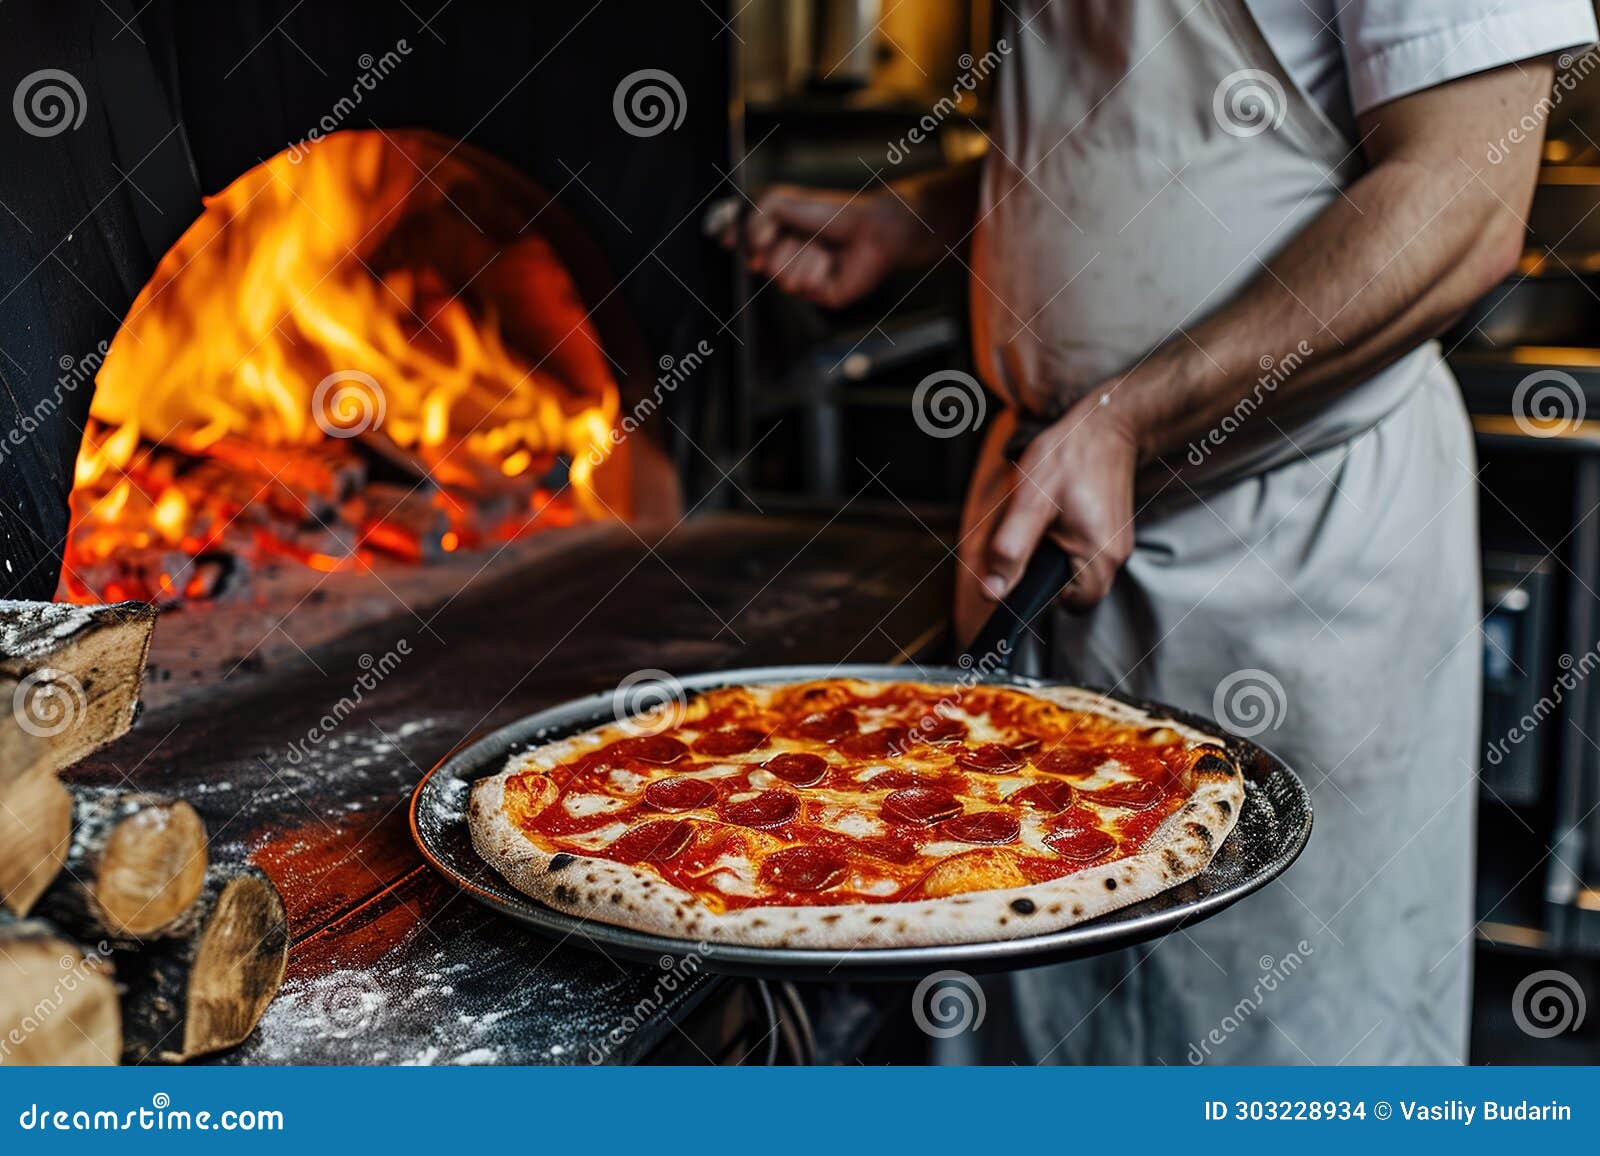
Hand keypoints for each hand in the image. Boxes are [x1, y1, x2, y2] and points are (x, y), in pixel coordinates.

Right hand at [722, 185, 921, 308]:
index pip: (749, 252)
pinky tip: (833, 263)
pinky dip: (818, 267)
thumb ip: (754, 216)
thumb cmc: (830, 215)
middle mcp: (788, 266)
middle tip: (809, 235)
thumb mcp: (784, 202)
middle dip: (787, 244)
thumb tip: (738, 243)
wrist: (870, 228)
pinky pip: (805, 286)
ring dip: (805, 253)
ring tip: (824, 248)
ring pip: (783, 276)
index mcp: (777, 245)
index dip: (745, 245)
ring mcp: (804, 284)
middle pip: (766, 264)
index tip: (740, 238)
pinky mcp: (821, 297)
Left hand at [981, 394, 1140, 610]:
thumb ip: (1009, 552)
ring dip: (1055, 551)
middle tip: (1033, 532)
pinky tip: (1057, 511)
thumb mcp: (1029, 504)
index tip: (1027, 564)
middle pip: (1074, 588)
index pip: (1071, 606)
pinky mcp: (1112, 529)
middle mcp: (1115, 557)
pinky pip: (1085, 549)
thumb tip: (991, 593)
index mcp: (1098, 559)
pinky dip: (1066, 538)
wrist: (1106, 423)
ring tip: (1045, 518)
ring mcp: (1117, 543)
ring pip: (1078, 567)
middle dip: (1046, 567)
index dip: (1043, 592)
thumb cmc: (1069, 458)